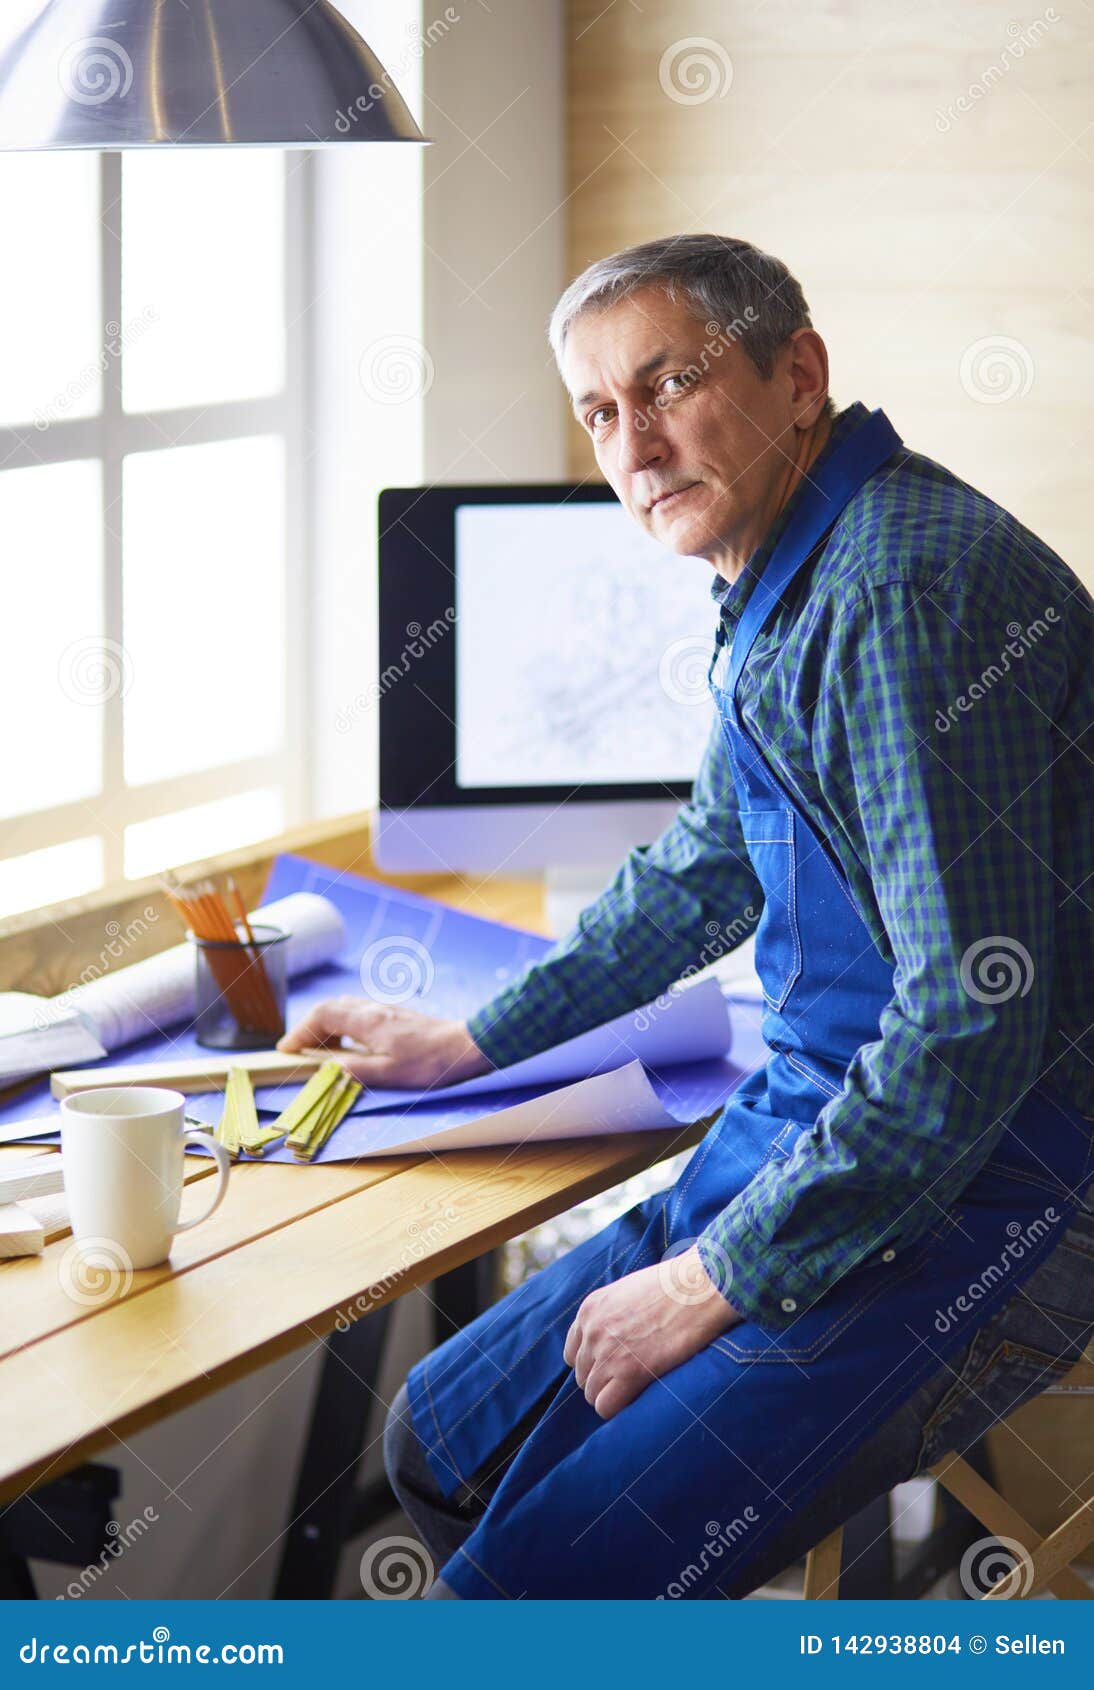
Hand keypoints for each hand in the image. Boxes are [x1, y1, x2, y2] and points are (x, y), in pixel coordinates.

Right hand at [276, 995, 493, 1088]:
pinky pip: (358, 1013)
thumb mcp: (390, 1074)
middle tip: (299, 1050)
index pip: (323, 1015)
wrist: (464, 1045)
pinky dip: (343, 1024)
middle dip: (310, 1027)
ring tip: (320, 1049)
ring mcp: (385, 1010)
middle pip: (330, 1008)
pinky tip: (348, 1043)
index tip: (287, 1049)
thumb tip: (328, 1070)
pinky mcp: (394, 1016)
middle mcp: (373, 1009)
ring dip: (326, 1025)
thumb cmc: (430, 1062)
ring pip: (344, 1008)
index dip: (301, 1030)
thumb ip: (356, 1071)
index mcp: (367, 1021)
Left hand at [562, 1245, 742, 1419]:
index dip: (593, 1363)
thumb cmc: (674, 1287)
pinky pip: (605, 1407)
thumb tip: (615, 1337)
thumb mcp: (629, 1292)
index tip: (613, 1365)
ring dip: (612, 1394)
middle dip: (603, 1380)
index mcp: (590, 1309)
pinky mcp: (627, 1372)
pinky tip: (639, 1395)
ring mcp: (606, 1352)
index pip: (573, 1352)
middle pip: (582, 1375)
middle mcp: (592, 1331)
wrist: (698, 1288)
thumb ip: (612, 1314)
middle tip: (631, 1377)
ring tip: (639, 1385)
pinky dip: (619, 1407)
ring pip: (592, 1393)